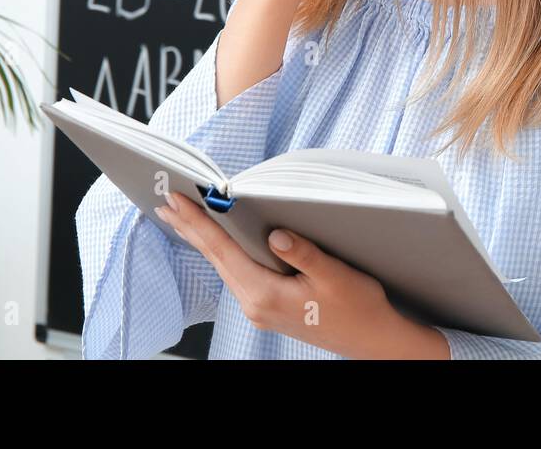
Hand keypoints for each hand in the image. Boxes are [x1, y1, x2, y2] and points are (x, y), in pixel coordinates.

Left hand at [154, 192, 447, 358]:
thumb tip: (275, 233)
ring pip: (224, 266)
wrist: (373, 340)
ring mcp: (260, 308)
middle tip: (167, 203)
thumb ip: (302, 253)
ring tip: (185, 219)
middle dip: (191, 229)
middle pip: (216, 258)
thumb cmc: (359, 308)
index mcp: (265, 295)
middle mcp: (255, 304)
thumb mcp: (334, 275)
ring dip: (205, 240)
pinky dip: (224, 253)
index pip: (222, 250)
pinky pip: (237, 273)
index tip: (177, 201)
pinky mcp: (269, 306)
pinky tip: (221, 244)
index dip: (198, 222)